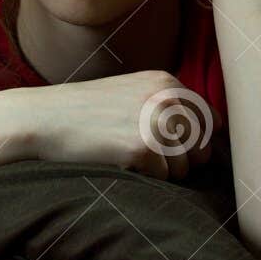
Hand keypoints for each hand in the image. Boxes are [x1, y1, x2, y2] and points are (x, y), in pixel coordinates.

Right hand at [17, 69, 214, 181]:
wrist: (45, 118)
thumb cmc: (87, 111)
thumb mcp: (133, 94)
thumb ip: (170, 105)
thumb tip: (215, 131)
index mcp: (167, 81)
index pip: (209, 121)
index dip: (194, 142)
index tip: (169, 147)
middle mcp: (168, 97)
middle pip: (200, 147)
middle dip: (181, 160)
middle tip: (145, 156)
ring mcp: (157, 121)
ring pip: (185, 167)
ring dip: (162, 172)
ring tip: (129, 156)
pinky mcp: (144, 147)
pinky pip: (164, 178)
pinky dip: (146, 178)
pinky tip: (120, 161)